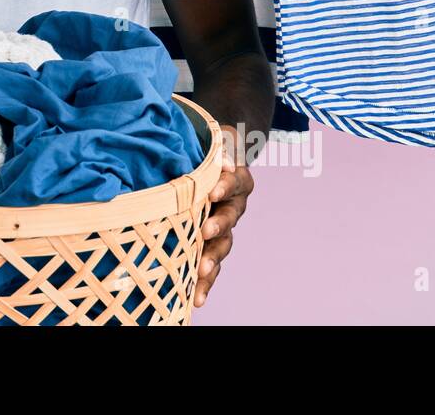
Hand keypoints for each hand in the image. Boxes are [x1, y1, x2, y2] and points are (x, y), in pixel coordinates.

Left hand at [194, 125, 252, 307]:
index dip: (225, 185)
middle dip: (218, 226)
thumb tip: (222, 161)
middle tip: (206, 232)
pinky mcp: (210, 243)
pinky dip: (204, 282)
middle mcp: (234, 206)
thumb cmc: (209, 146)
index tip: (214, 189)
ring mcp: (223, 227)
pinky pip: (210, 263)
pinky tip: (196, 299)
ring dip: (212, 260)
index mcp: (237, 179)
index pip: (235, 181)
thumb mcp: (216, 136)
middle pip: (230, 218)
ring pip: (222, 246)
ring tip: (202, 272)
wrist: (213, 160)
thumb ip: (219, 143)